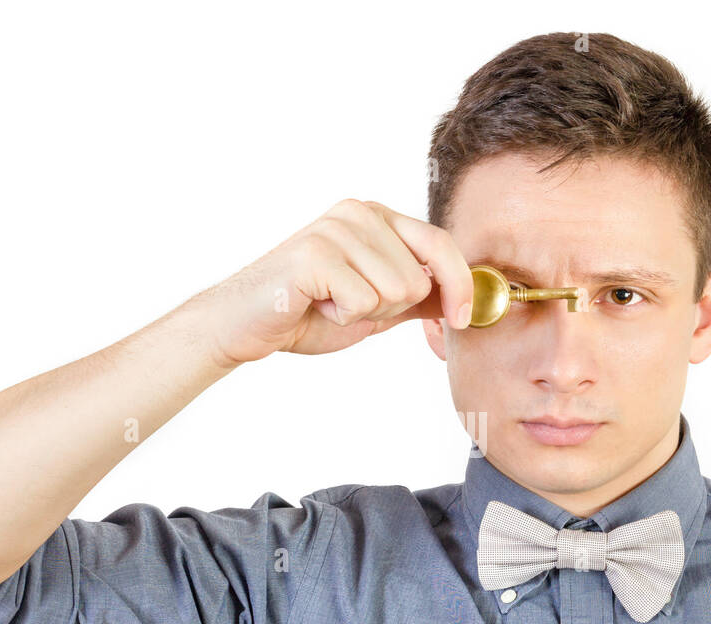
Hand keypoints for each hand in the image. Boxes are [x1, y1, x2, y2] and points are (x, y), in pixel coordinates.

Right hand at [204, 199, 473, 365]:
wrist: (246, 325)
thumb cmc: (307, 312)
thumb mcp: (376, 305)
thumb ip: (416, 295)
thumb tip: (464, 297)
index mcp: (376, 216)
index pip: (439, 242)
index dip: (459, 284)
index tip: (463, 318)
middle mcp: (358, 212)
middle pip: (419, 277)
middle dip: (391, 308)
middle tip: (347, 304)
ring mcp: (336, 229)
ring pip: (395, 291)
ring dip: (364, 313)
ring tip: (329, 303)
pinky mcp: (315, 253)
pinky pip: (363, 302)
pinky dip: (341, 318)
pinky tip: (315, 306)